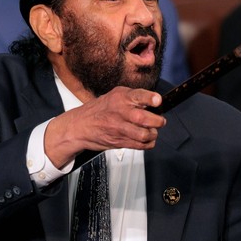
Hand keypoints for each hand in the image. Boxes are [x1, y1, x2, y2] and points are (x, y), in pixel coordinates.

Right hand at [45, 87, 165, 167]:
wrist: (80, 126)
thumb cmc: (99, 110)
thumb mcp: (114, 96)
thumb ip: (133, 97)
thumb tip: (153, 102)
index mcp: (120, 98)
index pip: (138, 96)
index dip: (150, 99)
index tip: (158, 101)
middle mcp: (120, 112)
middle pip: (145, 119)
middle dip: (158, 121)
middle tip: (160, 121)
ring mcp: (119, 129)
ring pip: (145, 135)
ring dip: (153, 134)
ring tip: (152, 131)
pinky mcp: (119, 142)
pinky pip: (140, 145)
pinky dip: (148, 144)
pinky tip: (147, 140)